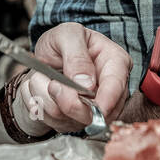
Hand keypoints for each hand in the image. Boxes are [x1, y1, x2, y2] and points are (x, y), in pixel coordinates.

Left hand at [14, 23, 130, 134]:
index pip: (117, 86)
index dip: (107, 100)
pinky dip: (42, 108)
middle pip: (98, 112)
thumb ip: (76, 56)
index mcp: (115, 63)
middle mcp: (109, 89)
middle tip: (52, 84)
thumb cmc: (61, 41)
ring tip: (44, 79)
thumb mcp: (67, 35)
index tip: (93, 106)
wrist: (45, 55)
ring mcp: (93, 107)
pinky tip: (43, 91)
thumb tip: (86, 84)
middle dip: (69, 102)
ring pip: (73, 121)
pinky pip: (57, 124)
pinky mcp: (75, 119)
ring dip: (50, 101)